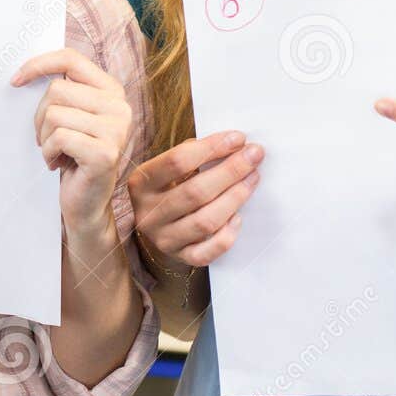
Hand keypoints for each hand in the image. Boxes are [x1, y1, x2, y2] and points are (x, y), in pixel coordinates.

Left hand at [12, 48, 134, 235]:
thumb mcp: (72, 116)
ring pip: (54, 114)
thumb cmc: (74, 156)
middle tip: (47, 138)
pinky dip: (48, 153)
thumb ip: (64, 92)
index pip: (71, 59)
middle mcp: (120, 107)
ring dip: (44, 138)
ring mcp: (116, 130)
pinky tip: (57, 164)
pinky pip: (58, 138)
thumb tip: (24, 71)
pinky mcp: (105, 153)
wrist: (87, 203)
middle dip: (41, 117)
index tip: (16, 80)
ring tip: (56, 152)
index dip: (39, 64)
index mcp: (112, 91)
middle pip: (57, 89)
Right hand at [128, 131, 262, 267]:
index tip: (238, 138)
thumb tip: (232, 144)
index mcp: (141, 183)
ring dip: (234, 197)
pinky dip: (226, 235)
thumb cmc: (169, 188)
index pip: (177, 161)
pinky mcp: (180, 258)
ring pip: (205, 221)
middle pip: (195, 191)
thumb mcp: (168, 169)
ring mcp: (163, 238)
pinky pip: (207, 252)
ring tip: (253, 179)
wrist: (156, 229)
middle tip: (254, 155)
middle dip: (230, 170)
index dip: (211, 148)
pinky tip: (238, 217)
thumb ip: (191, 155)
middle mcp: (148, 213)